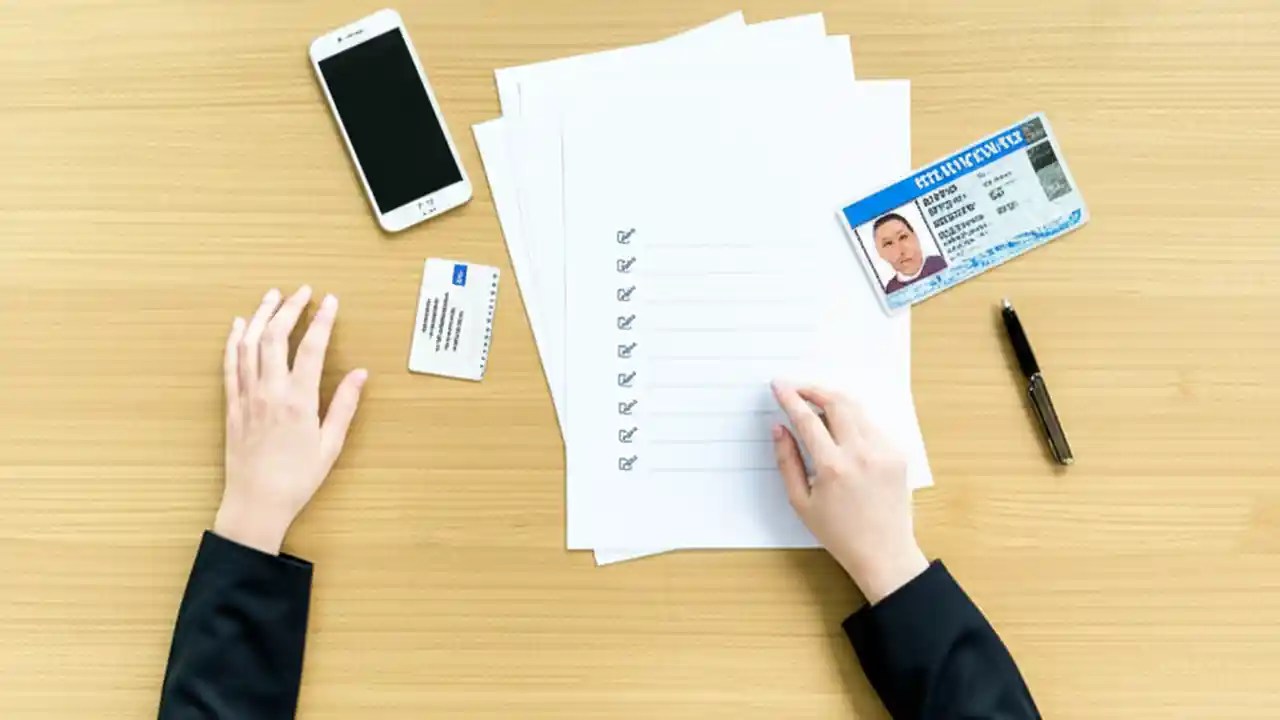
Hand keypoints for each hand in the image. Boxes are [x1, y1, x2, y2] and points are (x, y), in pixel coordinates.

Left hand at [215, 286, 367, 554]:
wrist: (256, 503)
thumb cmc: (297, 479)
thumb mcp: (331, 444)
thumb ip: (344, 405)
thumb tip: (359, 373)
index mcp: (298, 401)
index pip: (310, 348)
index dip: (321, 320)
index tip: (330, 300)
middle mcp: (269, 392)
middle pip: (276, 337)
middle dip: (289, 308)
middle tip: (302, 291)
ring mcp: (247, 397)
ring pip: (249, 344)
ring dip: (261, 316)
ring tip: (272, 297)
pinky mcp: (232, 406)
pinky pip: (230, 364)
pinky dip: (233, 340)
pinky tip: (240, 325)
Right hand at [771, 381, 927, 603]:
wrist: (884, 552)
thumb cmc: (839, 533)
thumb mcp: (801, 502)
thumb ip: (787, 461)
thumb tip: (779, 428)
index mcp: (833, 467)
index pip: (807, 419)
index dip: (790, 398)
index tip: (779, 386)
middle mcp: (861, 454)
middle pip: (836, 401)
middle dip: (814, 389)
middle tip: (798, 390)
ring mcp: (883, 451)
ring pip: (857, 408)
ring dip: (835, 399)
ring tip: (817, 403)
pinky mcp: (897, 454)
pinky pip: (872, 424)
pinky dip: (854, 418)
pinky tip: (843, 426)